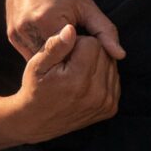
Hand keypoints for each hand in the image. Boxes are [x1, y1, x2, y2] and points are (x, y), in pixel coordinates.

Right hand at [6, 0, 123, 61]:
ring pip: (41, 61)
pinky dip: (43, 54)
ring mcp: (16, 34)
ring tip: (65, 48)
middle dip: (67, 59)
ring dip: (54, 59)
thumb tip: (121, 55)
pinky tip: (52, 46)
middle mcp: (27, 29)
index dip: (81, 55)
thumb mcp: (86, 5)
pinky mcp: (11, 37)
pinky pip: (30, 55)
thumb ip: (104, 30)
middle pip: (54, 60)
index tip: (87, 47)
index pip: (70, 54)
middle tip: (78, 51)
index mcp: (47, 21)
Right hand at [11, 25, 120, 142]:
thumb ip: (55, 46)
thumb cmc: (35, 88)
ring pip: (111, 63)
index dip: (77, 43)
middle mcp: (96, 93)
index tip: (64, 55)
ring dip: (97, 63)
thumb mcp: (37, 65)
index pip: (92, 43)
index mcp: (78, 80)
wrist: (38, 121)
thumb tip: (70, 29)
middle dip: (88, 52)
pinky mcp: (111, 108)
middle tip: (69, 64)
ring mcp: (106, 103)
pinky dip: (102, 75)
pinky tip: (85, 82)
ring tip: (76, 74)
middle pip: (104, 52)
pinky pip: (114, 77)